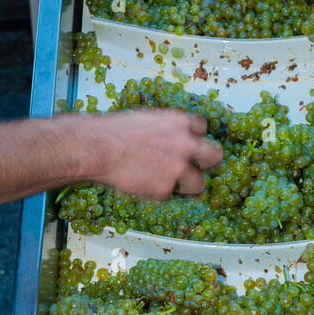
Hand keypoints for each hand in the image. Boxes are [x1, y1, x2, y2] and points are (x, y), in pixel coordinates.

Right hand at [84, 110, 223, 198]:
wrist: (99, 147)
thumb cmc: (114, 131)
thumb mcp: (147, 119)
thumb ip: (166, 129)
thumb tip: (171, 139)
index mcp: (180, 121)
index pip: (203, 128)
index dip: (195, 138)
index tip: (190, 145)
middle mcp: (186, 143)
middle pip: (214, 156)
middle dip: (207, 163)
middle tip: (198, 168)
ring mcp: (178, 168)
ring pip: (199, 184)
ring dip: (188, 185)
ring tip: (169, 182)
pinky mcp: (166, 188)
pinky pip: (170, 195)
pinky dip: (159, 192)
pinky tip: (145, 184)